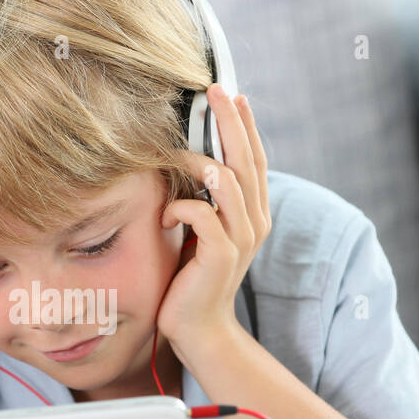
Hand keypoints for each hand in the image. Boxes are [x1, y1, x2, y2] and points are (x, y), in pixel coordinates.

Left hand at [156, 86, 270, 358]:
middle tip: (215, 89)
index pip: (254, 160)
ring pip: (225, 181)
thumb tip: (191, 162)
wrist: (198, 329)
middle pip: (246, 160)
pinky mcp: (222, 254)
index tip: (234, 95)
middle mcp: (255, 222)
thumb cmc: (192, 278)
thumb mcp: (203, 232)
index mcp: (254, 214)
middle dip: (231, 121)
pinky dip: (179, 207)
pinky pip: (202, 213)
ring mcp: (241, 239)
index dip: (246, 127)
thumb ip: (206, 201)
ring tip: (170, 158)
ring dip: (194, 164)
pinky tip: (164, 217)